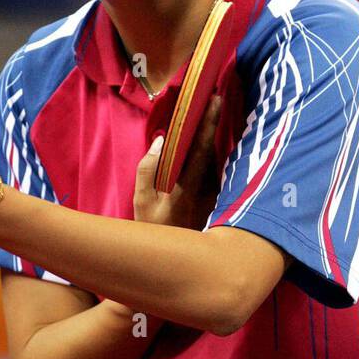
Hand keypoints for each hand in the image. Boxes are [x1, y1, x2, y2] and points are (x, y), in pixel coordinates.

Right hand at [133, 94, 223, 229]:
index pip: (202, 148)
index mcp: (187, 187)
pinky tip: (203, 141)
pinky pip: (214, 168)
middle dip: (213, 122)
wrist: (175, 262)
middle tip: (214, 96)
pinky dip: (209, 153)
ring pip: (215, 158)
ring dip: (211, 136)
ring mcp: (215, 193)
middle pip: (213, 148)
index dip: (209, 123)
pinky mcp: (217, 198)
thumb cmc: (155, 231)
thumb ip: (148, 170)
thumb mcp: (141, 202)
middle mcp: (207, 188)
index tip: (214, 100)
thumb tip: (160, 140)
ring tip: (209, 111)